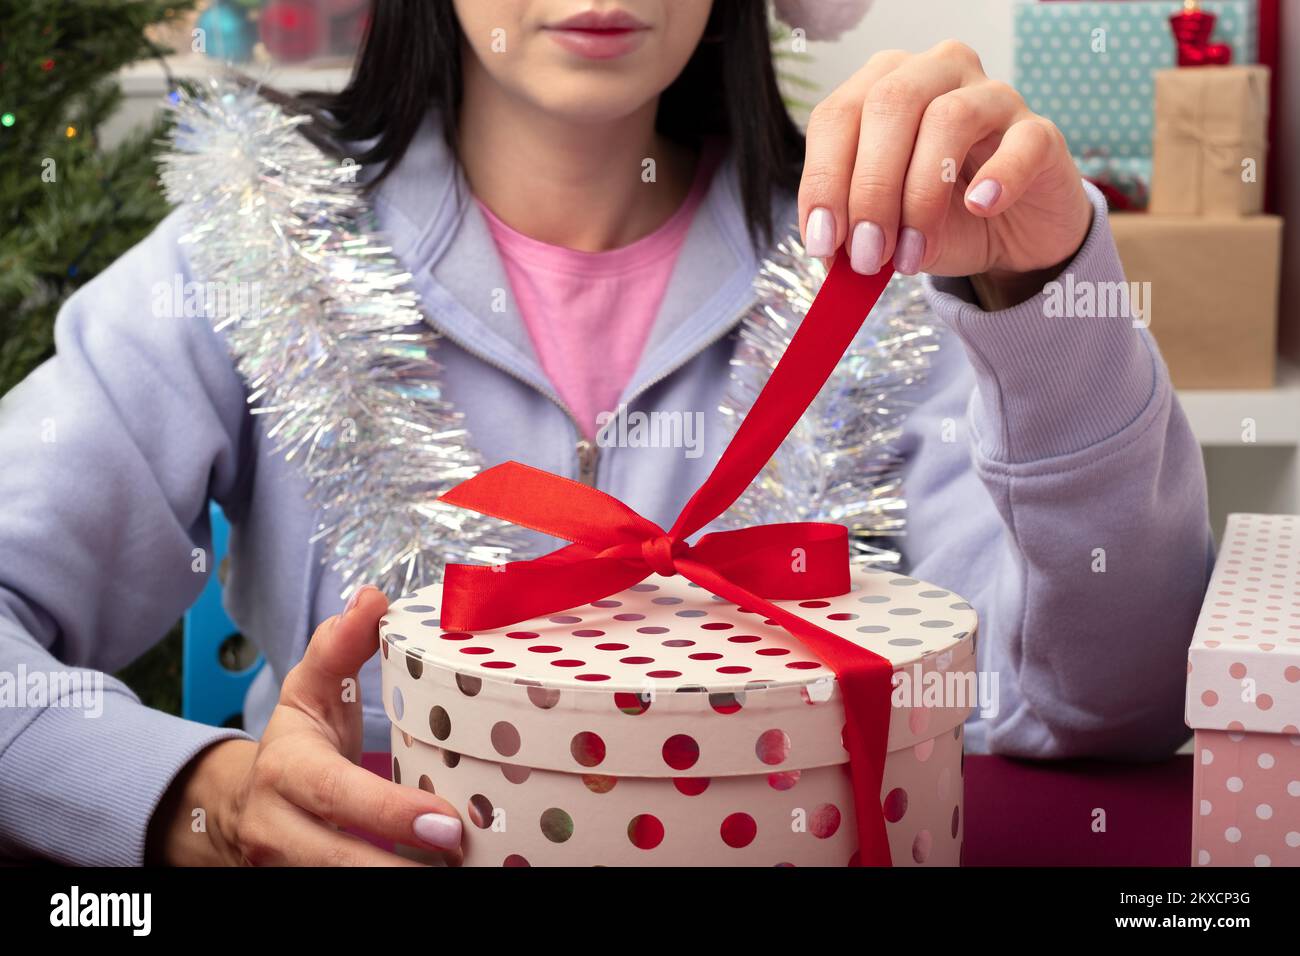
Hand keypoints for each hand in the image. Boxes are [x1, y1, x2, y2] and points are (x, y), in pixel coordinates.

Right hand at [147, 587, 463, 865]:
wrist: (240, 809)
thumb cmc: (298, 744)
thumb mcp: (310, 690)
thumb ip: (340, 646)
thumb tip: (372, 598)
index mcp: (286, 771)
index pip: (336, 794)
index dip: (390, 813)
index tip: (449, 823)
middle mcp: (277, 830)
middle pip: (337, 860)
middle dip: (400, 867)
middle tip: (462, 854)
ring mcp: (284, 870)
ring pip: (339, 888)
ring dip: (400, 883)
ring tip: (460, 874)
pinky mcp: (298, 890)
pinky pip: (343, 898)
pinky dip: (388, 889)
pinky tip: (436, 879)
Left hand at [799, 40, 1092, 291]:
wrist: (1011, 231)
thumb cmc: (940, 216)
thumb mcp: (887, 228)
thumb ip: (857, 231)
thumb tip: (831, 250)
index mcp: (882, 88)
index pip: (837, 116)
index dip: (824, 179)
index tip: (823, 242)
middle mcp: (934, 75)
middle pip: (889, 105)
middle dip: (870, 189)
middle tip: (867, 255)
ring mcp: (992, 95)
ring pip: (948, 118)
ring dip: (921, 196)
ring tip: (912, 256)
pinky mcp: (1040, 131)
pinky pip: (1022, 142)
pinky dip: (999, 177)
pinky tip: (980, 208)